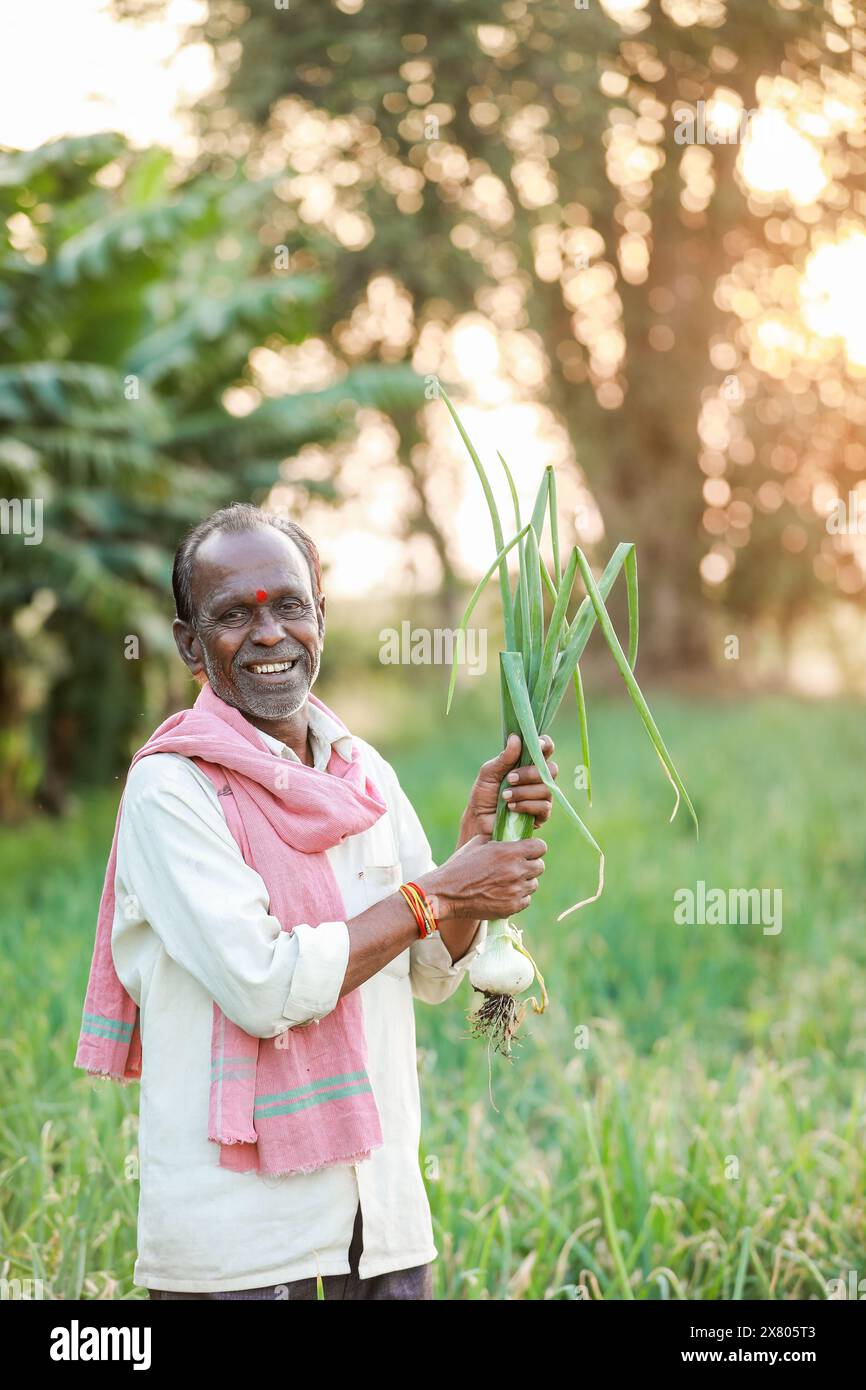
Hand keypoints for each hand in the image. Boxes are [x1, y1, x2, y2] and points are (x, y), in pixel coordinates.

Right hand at [417, 835, 547, 921]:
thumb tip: (511, 837)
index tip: (528, 851)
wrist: (446, 893)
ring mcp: (515, 891)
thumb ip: (499, 840)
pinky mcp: (511, 907)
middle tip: (517, 867)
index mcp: (510, 852)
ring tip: (509, 881)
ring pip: (534, 884)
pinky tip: (505, 893)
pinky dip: (518, 897)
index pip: (541, 847)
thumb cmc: (460, 865)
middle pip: (540, 866)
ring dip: (525, 882)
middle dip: (530, 865)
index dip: (535, 848)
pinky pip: (526, 900)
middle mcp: (516, 870)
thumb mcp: (478, 844)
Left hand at [460, 733, 557, 840]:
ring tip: (504, 796)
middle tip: (510, 778)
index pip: (546, 749)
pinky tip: (511, 808)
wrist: (479, 821)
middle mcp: (539, 778)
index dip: (546, 744)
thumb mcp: (489, 773)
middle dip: (530, 773)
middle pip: (551, 769)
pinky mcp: (542, 815)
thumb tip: (516, 738)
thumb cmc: (484, 795)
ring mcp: (542, 796)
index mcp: (528, 763)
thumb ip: (503, 758)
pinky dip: (525, 805)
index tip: (538, 744)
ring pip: (547, 788)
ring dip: (523, 792)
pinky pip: (544, 806)